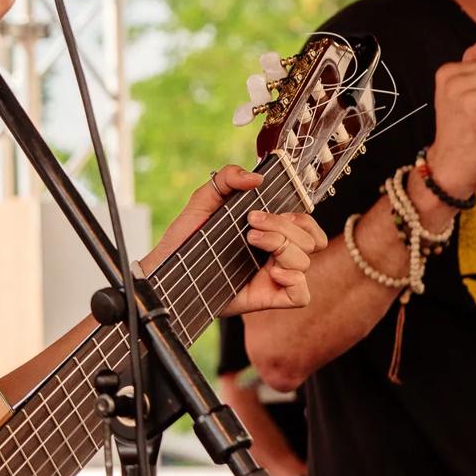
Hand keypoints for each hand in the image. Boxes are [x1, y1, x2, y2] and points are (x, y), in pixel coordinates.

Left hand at [143, 165, 320, 314]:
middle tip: (252, 223)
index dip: (298, 216)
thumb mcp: (203, 200)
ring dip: (285, 248)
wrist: (167, 267)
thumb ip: (226, 178)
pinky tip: (273, 272)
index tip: (268, 210)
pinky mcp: (267, 297)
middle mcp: (274, 252)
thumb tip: (255, 177)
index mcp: (268, 230)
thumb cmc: (185, 237)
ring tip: (251, 241)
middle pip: (309, 240)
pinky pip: (301, 295)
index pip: (305, 223)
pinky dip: (295, 281)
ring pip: (305, 262)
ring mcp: (272, 275)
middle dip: (284, 227)